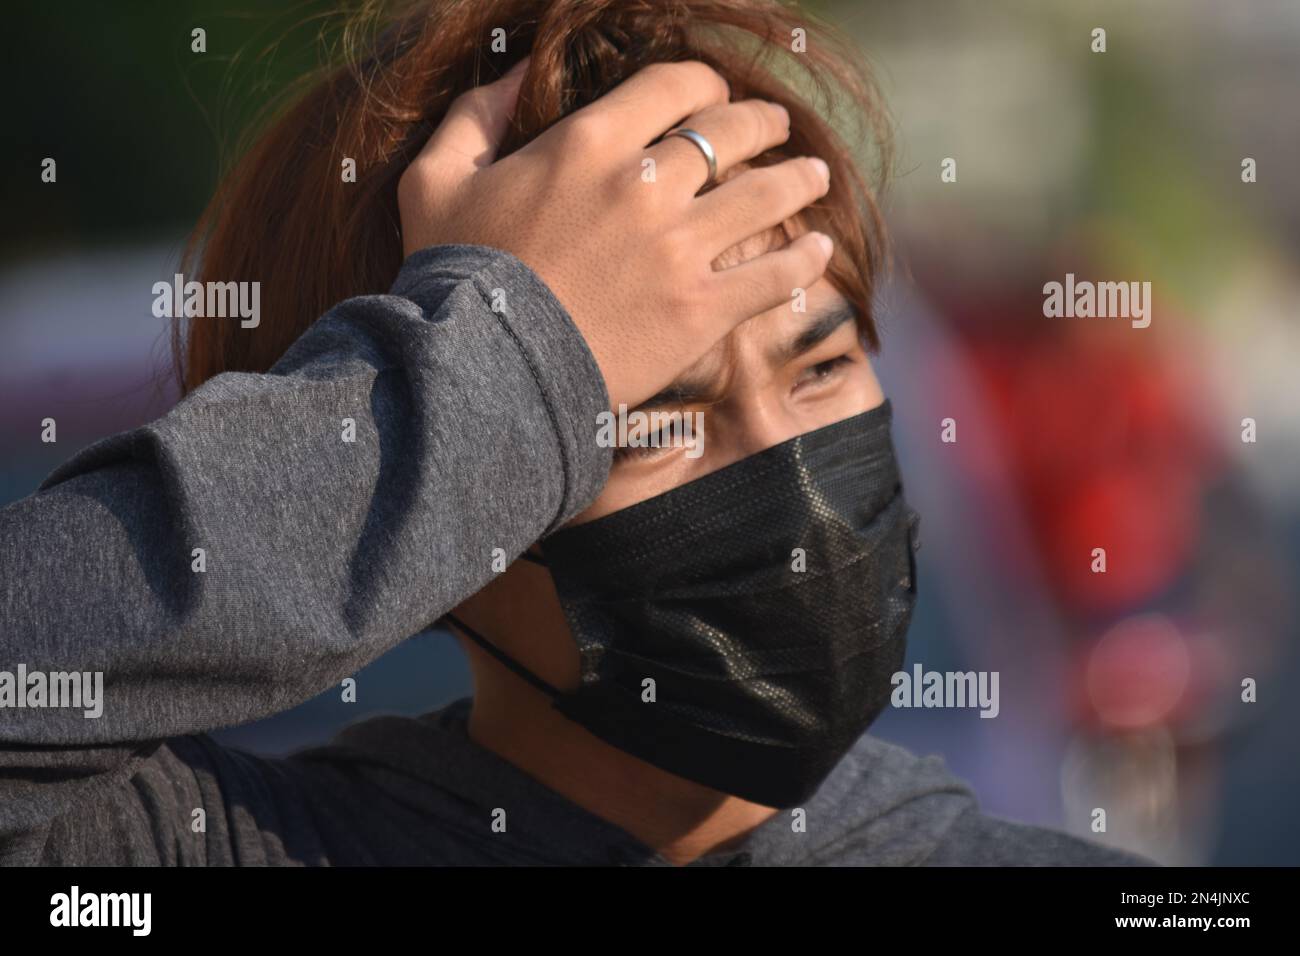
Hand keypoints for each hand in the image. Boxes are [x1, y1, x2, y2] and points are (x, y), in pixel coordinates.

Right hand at [397, 58, 833, 411]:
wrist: (484, 375)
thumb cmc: (455, 279)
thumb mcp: (435, 181)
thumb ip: (474, 117)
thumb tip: (512, 71)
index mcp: (588, 143)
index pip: (673, 87)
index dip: (705, 82)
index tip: (715, 92)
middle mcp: (645, 184)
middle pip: (731, 132)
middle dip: (763, 123)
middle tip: (779, 129)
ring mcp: (680, 247)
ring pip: (766, 194)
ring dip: (800, 179)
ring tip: (816, 177)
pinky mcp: (701, 309)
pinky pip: (774, 274)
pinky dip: (805, 259)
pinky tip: (820, 250)